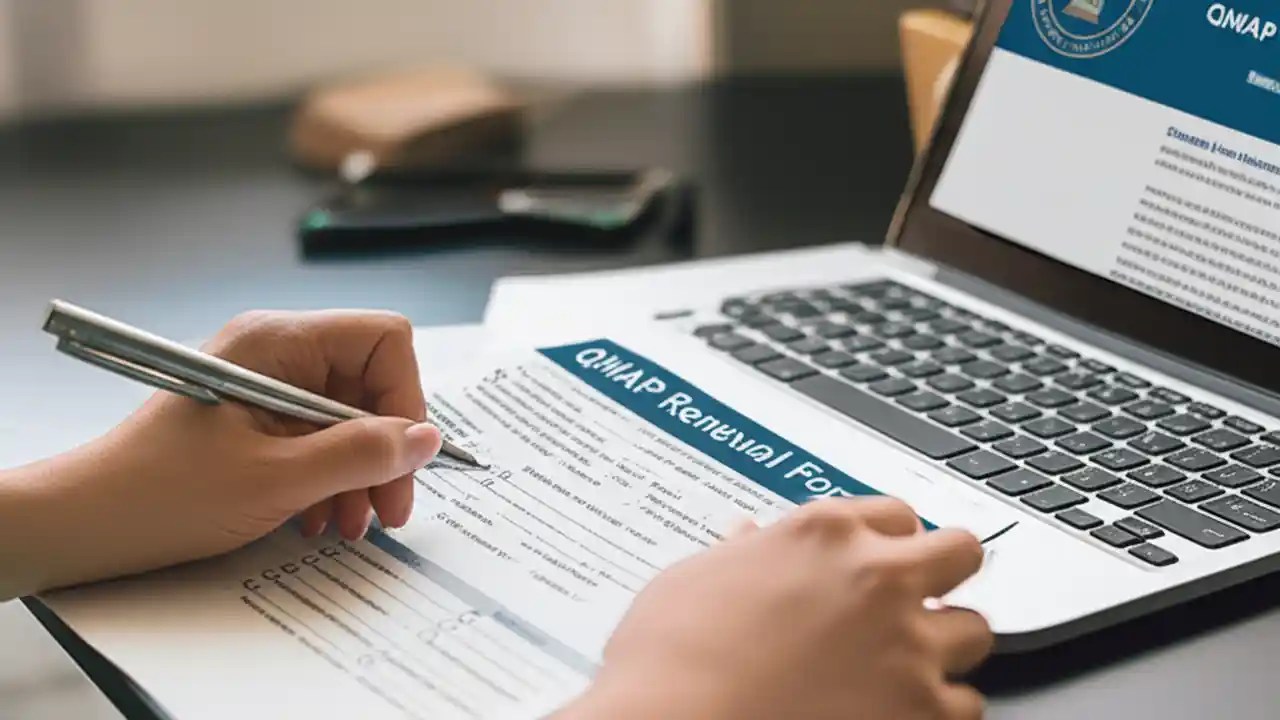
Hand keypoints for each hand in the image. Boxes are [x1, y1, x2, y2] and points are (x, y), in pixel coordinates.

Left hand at [6, 310, 441, 594]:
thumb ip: (360, 455)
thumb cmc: (165, 494)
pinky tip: (316, 519)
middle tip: (388, 512)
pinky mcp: (254, 418)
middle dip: (384, 450)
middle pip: (368, 384)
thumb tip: (427, 439)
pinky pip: (315, 437)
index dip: (405, 399)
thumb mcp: (277, 480)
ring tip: (347, 526)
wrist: (86, 524)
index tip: (403, 460)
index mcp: (278, 343)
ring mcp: (264, 384)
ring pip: (346, 417)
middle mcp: (275, 352)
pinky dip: (328, 478)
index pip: (383, 341)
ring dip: (358, 473)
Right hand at [561, 498, 991, 719]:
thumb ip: (741, 554)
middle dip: (947, 575)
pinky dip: (939, 710)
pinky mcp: (921, 711)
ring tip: (905, 667)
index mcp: (823, 533)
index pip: (895, 515)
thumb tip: (748, 539)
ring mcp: (906, 646)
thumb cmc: (670, 660)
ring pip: (975, 632)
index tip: (878, 561)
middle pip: (961, 553)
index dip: (887, 542)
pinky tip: (899, 712)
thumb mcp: (694, 580)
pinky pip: (966, 705)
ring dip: (944, 649)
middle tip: (921, 600)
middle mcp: (876, 578)